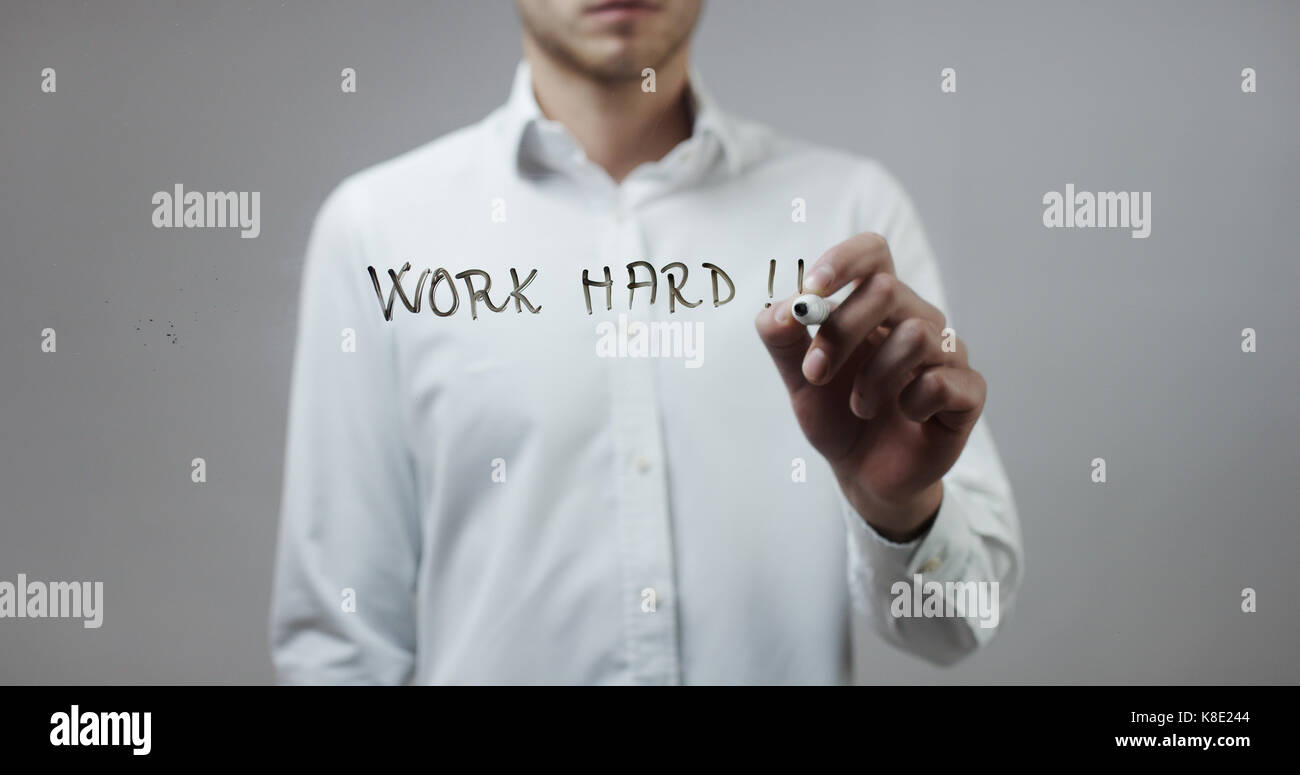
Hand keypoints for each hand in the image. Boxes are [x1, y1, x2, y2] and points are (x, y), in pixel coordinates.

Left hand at [755, 233, 985, 541]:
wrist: (864, 473)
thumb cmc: (837, 416)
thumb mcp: (798, 380)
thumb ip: (782, 341)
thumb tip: (779, 310)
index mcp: (876, 306)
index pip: (872, 253)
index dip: (843, 261)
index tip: (811, 292)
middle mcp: (916, 318)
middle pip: (887, 290)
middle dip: (841, 333)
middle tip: (814, 374)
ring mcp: (946, 353)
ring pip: (915, 335)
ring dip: (872, 378)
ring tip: (858, 407)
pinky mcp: (967, 391)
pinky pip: (941, 382)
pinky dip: (910, 403)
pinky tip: (904, 415)